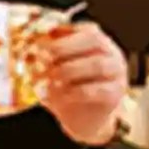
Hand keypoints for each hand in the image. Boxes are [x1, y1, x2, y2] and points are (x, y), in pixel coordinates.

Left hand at [37, 22, 127, 144]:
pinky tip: (58, 95)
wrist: (85, 120)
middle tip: (41, 58)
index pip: (87, 28)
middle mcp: (112, 54)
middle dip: (64, 47)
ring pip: (97, 65)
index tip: (41, 41)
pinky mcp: (114, 96)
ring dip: (68, 70)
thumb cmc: (69, 88)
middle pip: (95, 40)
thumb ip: (49, 55)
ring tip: (48, 79)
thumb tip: (31, 47)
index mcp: (99, 42)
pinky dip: (73, 92)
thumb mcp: (57, 67)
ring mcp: (117, 74)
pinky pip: (95, 90)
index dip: (63, 32)